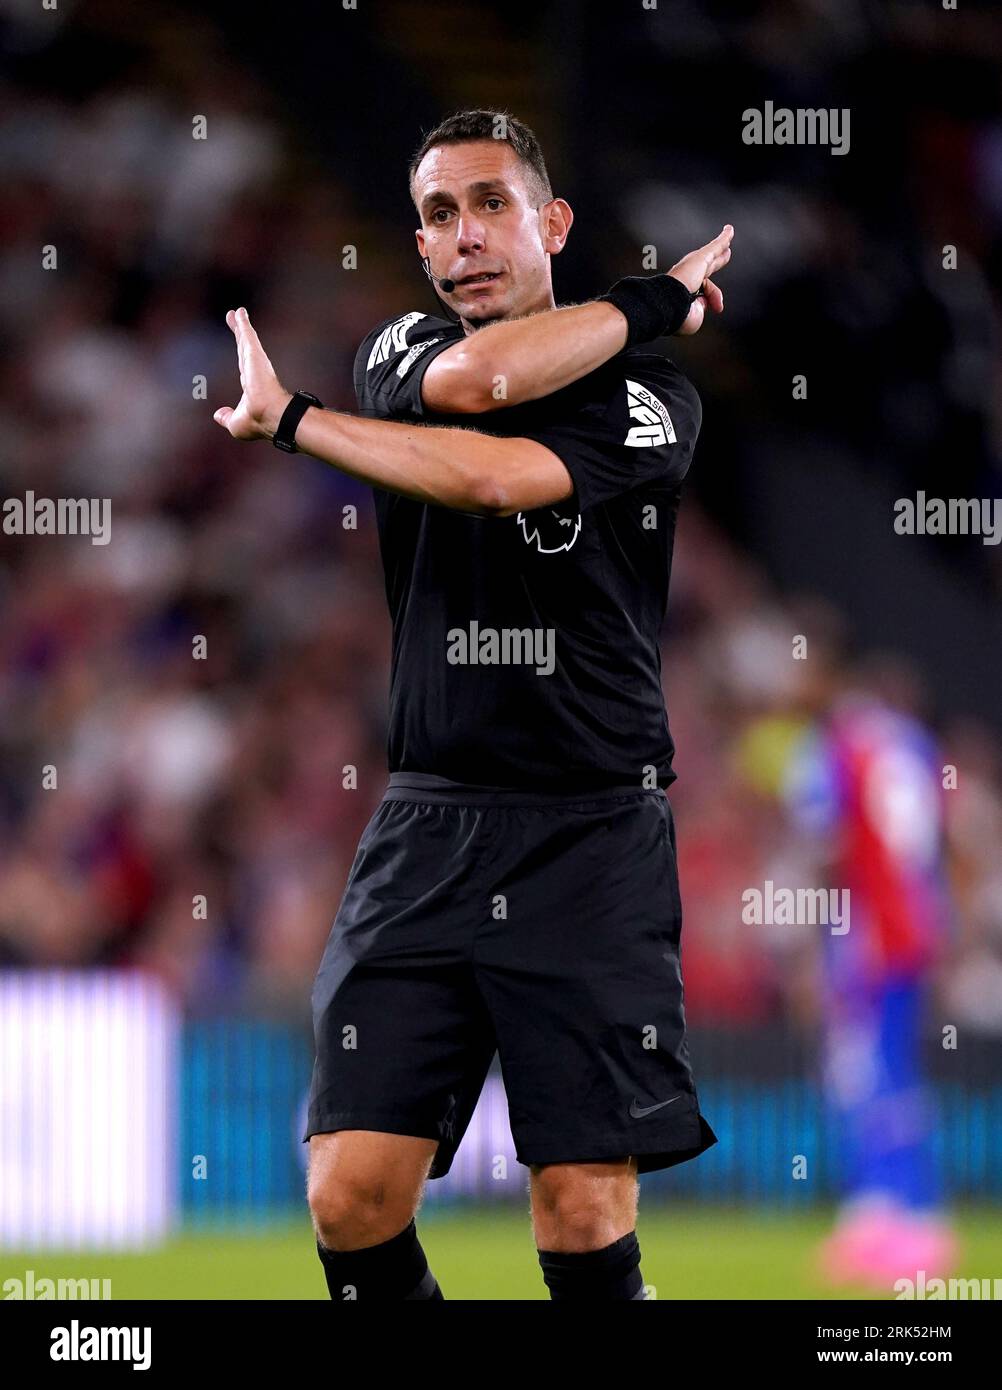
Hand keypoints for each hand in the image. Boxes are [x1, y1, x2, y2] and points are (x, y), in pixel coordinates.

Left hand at [213, 307, 291, 440]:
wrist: (270, 417)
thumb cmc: (257, 422)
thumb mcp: (235, 423)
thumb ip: (226, 417)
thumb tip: (218, 415)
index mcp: (252, 387)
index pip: (244, 365)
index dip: (241, 354)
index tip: (239, 347)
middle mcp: (255, 373)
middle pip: (244, 348)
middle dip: (240, 333)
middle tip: (235, 317)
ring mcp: (256, 363)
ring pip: (246, 339)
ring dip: (241, 325)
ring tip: (237, 311)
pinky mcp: (255, 355)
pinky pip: (247, 335)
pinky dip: (243, 324)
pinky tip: (239, 312)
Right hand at [667, 224, 732, 335]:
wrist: (668, 305)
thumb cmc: (677, 315)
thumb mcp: (696, 315)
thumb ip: (704, 306)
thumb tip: (710, 299)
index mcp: (684, 291)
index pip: (704, 291)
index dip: (713, 299)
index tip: (718, 308)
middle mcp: (686, 275)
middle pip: (707, 266)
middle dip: (717, 261)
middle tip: (726, 253)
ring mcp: (692, 265)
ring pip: (711, 253)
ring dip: (721, 245)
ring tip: (728, 234)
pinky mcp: (700, 257)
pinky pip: (715, 246)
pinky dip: (723, 238)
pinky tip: (730, 229)